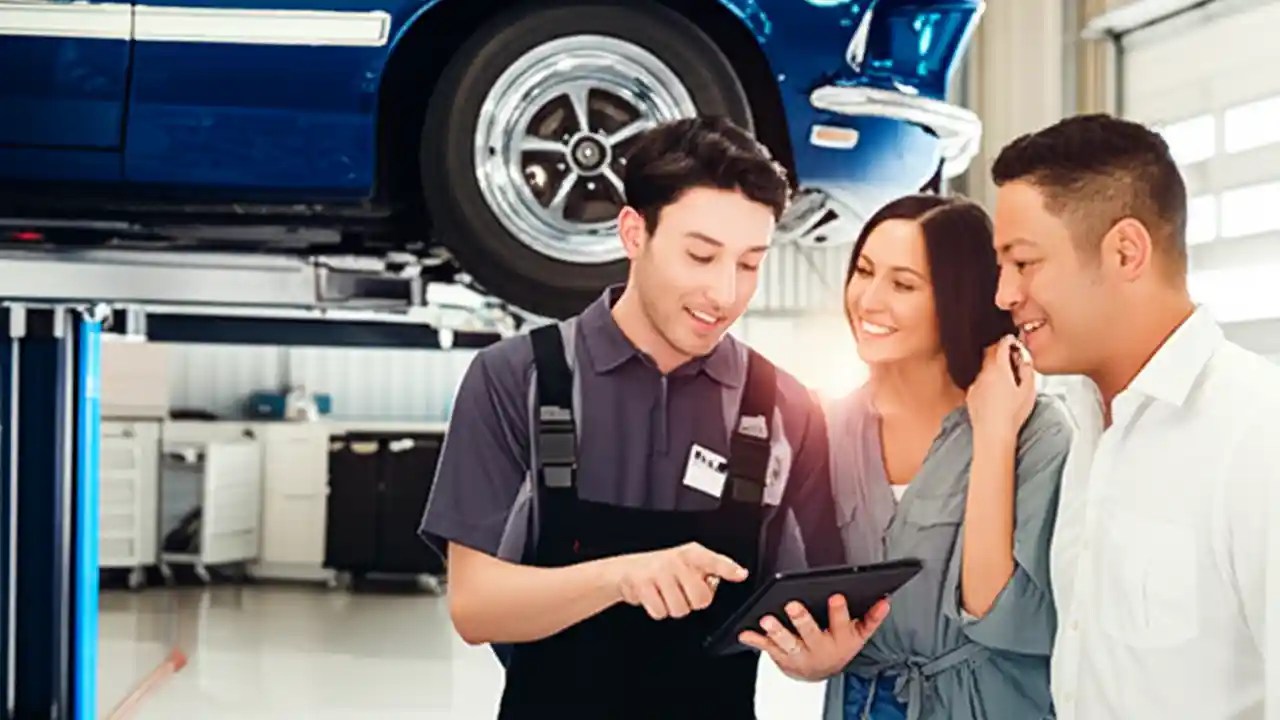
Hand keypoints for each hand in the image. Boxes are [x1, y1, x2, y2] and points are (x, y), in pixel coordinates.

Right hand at [611, 542, 747, 619]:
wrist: (626, 570)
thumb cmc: (662, 570)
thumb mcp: (687, 564)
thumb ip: (709, 572)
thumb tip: (733, 576)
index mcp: (691, 554)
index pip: (713, 560)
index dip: (728, 568)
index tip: (741, 574)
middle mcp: (676, 561)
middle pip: (701, 598)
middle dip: (692, 602)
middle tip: (682, 592)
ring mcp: (659, 572)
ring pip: (680, 609)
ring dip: (673, 607)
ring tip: (665, 594)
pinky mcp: (643, 585)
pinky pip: (660, 612)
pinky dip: (657, 610)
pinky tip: (654, 598)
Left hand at [738, 595, 889, 681]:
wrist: (820, 673)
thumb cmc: (839, 645)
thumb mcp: (859, 634)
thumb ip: (872, 617)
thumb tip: (885, 600)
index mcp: (840, 639)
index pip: (841, 623)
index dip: (838, 611)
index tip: (835, 596)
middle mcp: (819, 647)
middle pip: (810, 633)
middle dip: (802, 620)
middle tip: (792, 605)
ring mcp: (799, 653)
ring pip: (787, 643)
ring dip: (777, 631)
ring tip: (767, 619)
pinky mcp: (781, 656)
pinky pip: (767, 648)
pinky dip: (756, 640)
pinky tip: (746, 631)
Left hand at [966, 335, 1035, 438]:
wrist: (993, 433)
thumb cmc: (1013, 414)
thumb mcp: (1028, 390)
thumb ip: (1027, 370)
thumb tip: (1024, 359)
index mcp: (998, 369)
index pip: (1000, 346)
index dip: (1007, 341)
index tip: (1012, 340)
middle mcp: (984, 373)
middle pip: (988, 353)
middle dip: (998, 350)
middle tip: (1010, 356)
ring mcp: (975, 384)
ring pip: (983, 367)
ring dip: (992, 366)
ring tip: (1005, 376)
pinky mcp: (970, 395)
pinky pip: (978, 380)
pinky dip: (986, 379)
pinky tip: (994, 390)